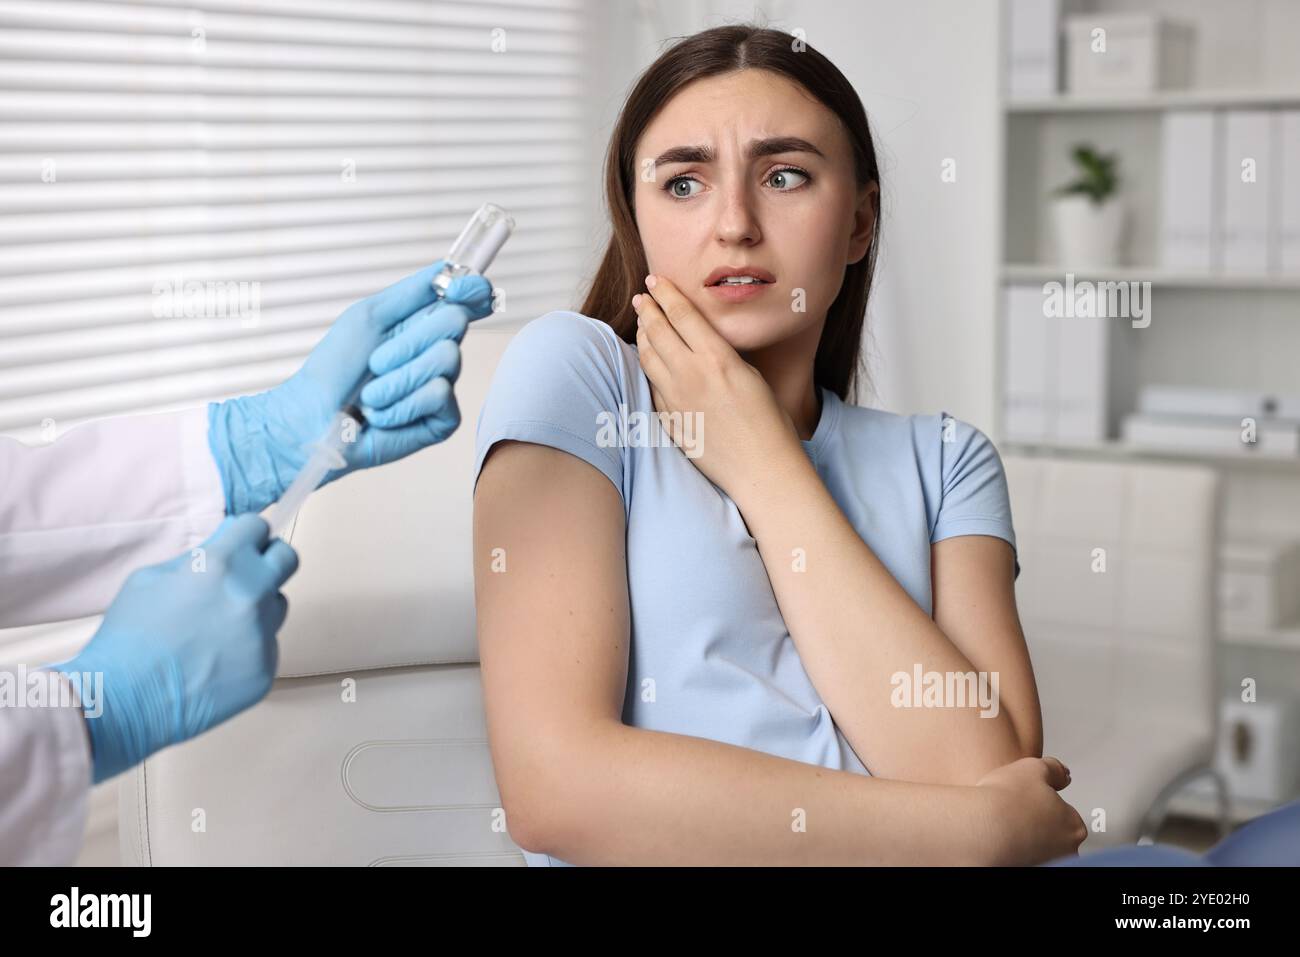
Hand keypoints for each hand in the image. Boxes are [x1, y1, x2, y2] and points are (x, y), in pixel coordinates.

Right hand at [55, 515, 297, 782]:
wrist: (122, 699)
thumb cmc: (128, 635)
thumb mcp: (151, 577)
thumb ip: (197, 557)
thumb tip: (227, 542)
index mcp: (222, 563)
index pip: (258, 527)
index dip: (245, 534)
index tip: (238, 544)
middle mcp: (251, 594)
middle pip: (286, 559)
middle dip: (267, 560)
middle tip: (245, 575)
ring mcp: (263, 634)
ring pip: (277, 604)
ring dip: (258, 607)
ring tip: (218, 627)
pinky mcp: (266, 668)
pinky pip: (267, 645)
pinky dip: (248, 647)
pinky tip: (215, 660)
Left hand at [207, 261, 494, 513]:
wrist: (315, 418)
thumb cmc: (334, 369)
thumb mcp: (370, 315)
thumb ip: (416, 290)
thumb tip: (457, 269)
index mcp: (422, 323)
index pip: (468, 297)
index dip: (470, 289)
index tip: (456, 289)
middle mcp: (438, 351)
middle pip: (455, 322)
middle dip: (409, 341)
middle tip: (376, 361)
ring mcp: (443, 385)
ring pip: (447, 359)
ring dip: (399, 377)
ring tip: (372, 394)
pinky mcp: (444, 418)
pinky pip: (439, 395)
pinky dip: (402, 404)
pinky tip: (382, 414)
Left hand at [632, 274, 801, 501]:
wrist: (761, 468)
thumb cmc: (768, 422)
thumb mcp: (750, 374)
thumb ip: (721, 355)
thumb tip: (701, 341)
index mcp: (717, 358)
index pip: (681, 314)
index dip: (665, 293)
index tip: (655, 280)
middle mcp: (691, 375)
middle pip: (658, 331)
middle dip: (648, 308)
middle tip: (643, 296)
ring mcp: (676, 399)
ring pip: (648, 357)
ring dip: (643, 335)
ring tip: (643, 322)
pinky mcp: (670, 420)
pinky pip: (653, 387)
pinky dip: (649, 368)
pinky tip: (651, 361)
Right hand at [974, 756, 1087, 864]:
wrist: (977, 831)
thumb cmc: (1004, 803)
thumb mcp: (1033, 767)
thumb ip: (1054, 769)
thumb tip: (1062, 774)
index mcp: (1074, 826)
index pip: (1065, 813)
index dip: (1042, 802)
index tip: (1025, 798)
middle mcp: (1066, 851)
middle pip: (1053, 833)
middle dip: (1036, 822)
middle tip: (1013, 810)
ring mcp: (1046, 863)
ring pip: (1036, 848)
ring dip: (1023, 837)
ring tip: (1001, 825)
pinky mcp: (1024, 869)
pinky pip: (1020, 857)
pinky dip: (1012, 850)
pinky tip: (997, 840)